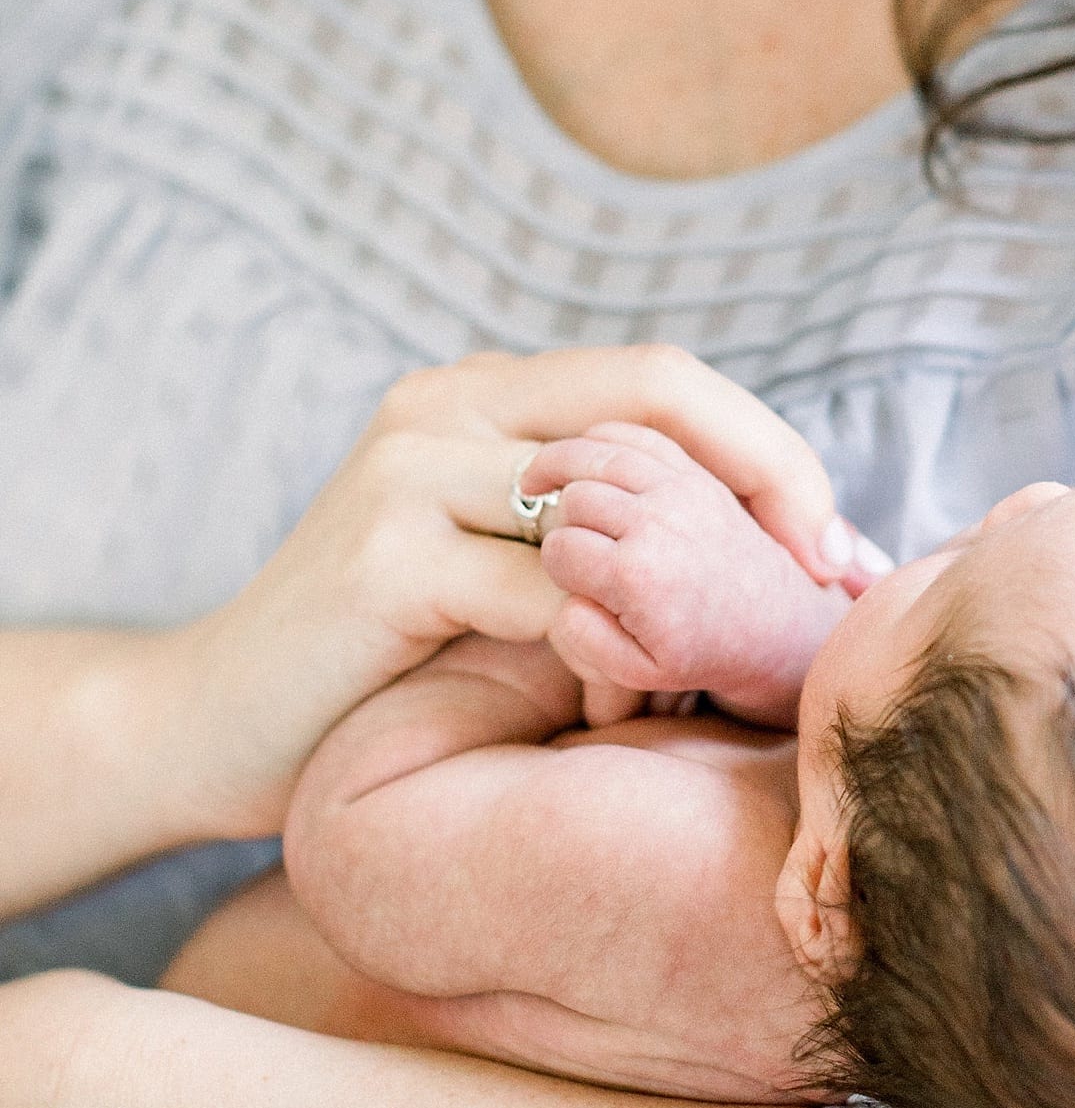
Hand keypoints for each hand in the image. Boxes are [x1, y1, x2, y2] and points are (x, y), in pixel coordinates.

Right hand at [173, 347, 855, 839]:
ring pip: (614, 493)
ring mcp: (409, 470)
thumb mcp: (511, 578)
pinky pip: (549, 594)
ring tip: (734, 659)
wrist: (205, 729)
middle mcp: (449, 403)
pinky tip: (630, 701)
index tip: (837, 546)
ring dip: (694, 583)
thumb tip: (781, 564)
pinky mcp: (384, 559)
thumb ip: (608, 540)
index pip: (667, 378)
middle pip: (659, 395)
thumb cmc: (382, 667)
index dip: (771, 452)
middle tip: (827, 578)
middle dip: (770, 483)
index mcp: (488, 395)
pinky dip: (614, 649)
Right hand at [529, 425, 856, 729]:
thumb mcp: (638, 671)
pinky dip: (601, 438)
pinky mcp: (696, 474)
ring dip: (562, 464)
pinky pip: (638, 435)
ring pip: (598, 454)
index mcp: (639, 575)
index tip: (571, 580)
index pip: (560, 549)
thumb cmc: (703, 652)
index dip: (555, 565)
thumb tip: (564, 592)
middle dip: (558, 518)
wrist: (775, 623)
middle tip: (563, 538)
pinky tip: (581, 456)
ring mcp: (680, 489)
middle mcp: (659, 522)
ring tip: (535, 481)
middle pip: (574, 496)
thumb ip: (583, 639)